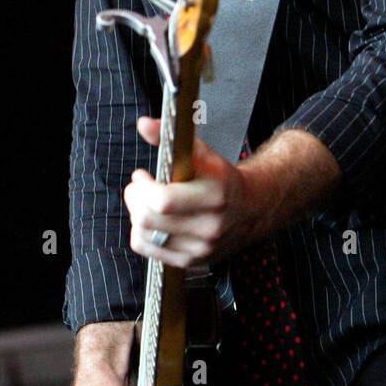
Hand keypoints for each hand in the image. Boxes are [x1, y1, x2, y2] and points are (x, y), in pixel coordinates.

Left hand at [124, 116, 261, 267]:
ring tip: (145, 203)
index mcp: (214, 196)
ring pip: (144, 238)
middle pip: (148, 221)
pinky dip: (143, 235)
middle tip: (138, 188)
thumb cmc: (222, 179)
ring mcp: (200, 248)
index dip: (143, 188)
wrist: (250, 209)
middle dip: (134, 200)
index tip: (141, 176)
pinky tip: (152, 221)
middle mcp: (209, 226)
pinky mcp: (191, 261)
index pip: (163, 201)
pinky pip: (150, 252)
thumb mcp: (202, 153)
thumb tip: (144, 124)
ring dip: (137, 217)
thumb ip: (170, 138)